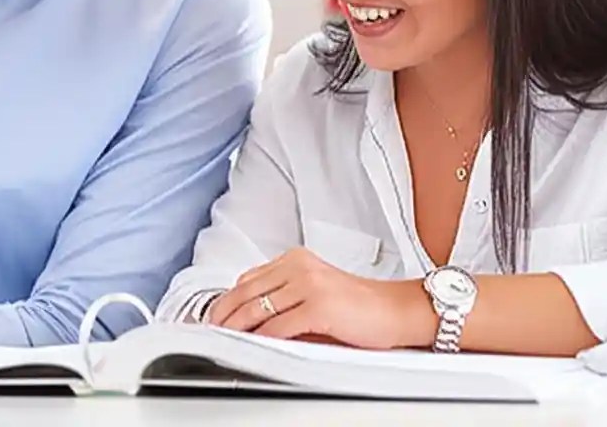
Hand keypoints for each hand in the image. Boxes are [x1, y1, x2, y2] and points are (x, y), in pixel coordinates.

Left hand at [205, 247, 433, 349]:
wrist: (396, 310)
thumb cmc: (359, 307)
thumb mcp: (316, 292)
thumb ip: (285, 299)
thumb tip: (249, 320)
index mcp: (296, 259)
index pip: (248, 279)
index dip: (227, 299)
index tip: (214, 316)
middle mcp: (300, 266)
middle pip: (246, 291)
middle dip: (223, 315)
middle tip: (210, 332)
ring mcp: (309, 284)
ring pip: (257, 309)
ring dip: (236, 328)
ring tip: (224, 341)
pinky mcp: (319, 305)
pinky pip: (278, 326)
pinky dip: (261, 339)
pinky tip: (253, 346)